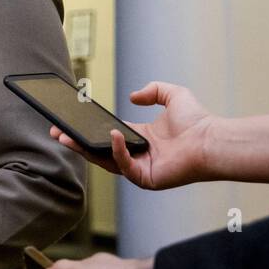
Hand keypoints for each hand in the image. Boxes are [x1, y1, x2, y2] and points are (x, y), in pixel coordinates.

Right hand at [49, 81, 213, 189]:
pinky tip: (112, 135)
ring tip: (67, 136)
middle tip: (56, 132)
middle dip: (75, 141)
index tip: (69, 120)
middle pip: (97, 150)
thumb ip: (153, 90)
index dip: (87, 128)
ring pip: (104, 161)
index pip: (105, 135)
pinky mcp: (144, 179)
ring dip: (84, 149)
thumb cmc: (197, 121)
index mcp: (139, 138)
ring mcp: (139, 169)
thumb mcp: (173, 94)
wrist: (212, 140)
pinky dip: (115, 151)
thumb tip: (132, 96)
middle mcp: (136, 155)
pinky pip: (123, 166)